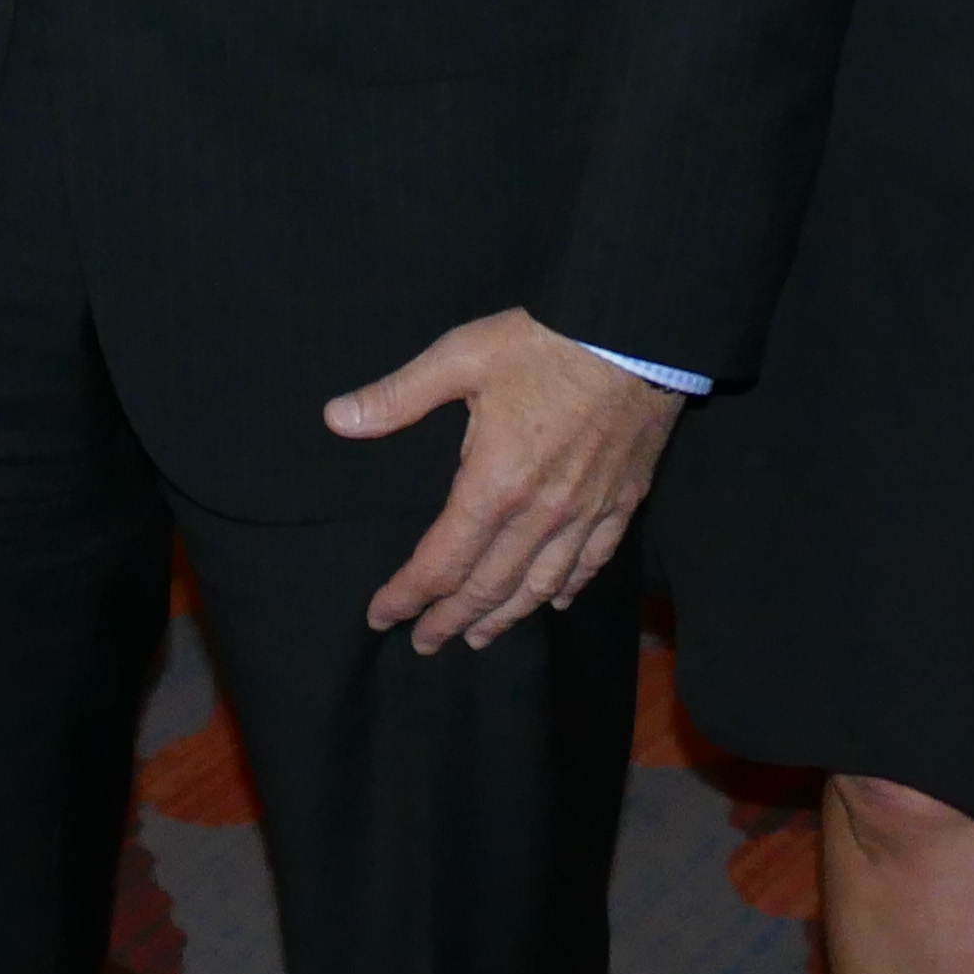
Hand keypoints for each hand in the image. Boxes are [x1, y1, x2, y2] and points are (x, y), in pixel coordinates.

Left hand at [329, 309, 682, 653]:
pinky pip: (592, 561)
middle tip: (425, 643)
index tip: (382, 616)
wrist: (636, 331)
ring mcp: (586, 513)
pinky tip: (555, 601)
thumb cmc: (546, 342)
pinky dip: (567, 588)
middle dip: (450, 620)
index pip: (441, 562)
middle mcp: (540, 514)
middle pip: (488, 587)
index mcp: (494, 485)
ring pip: (540, 586)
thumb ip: (398, 396)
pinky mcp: (622, 500)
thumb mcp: (462, 357)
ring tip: (478, 637)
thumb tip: (336, 418)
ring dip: (505, 617)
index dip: (408, 595)